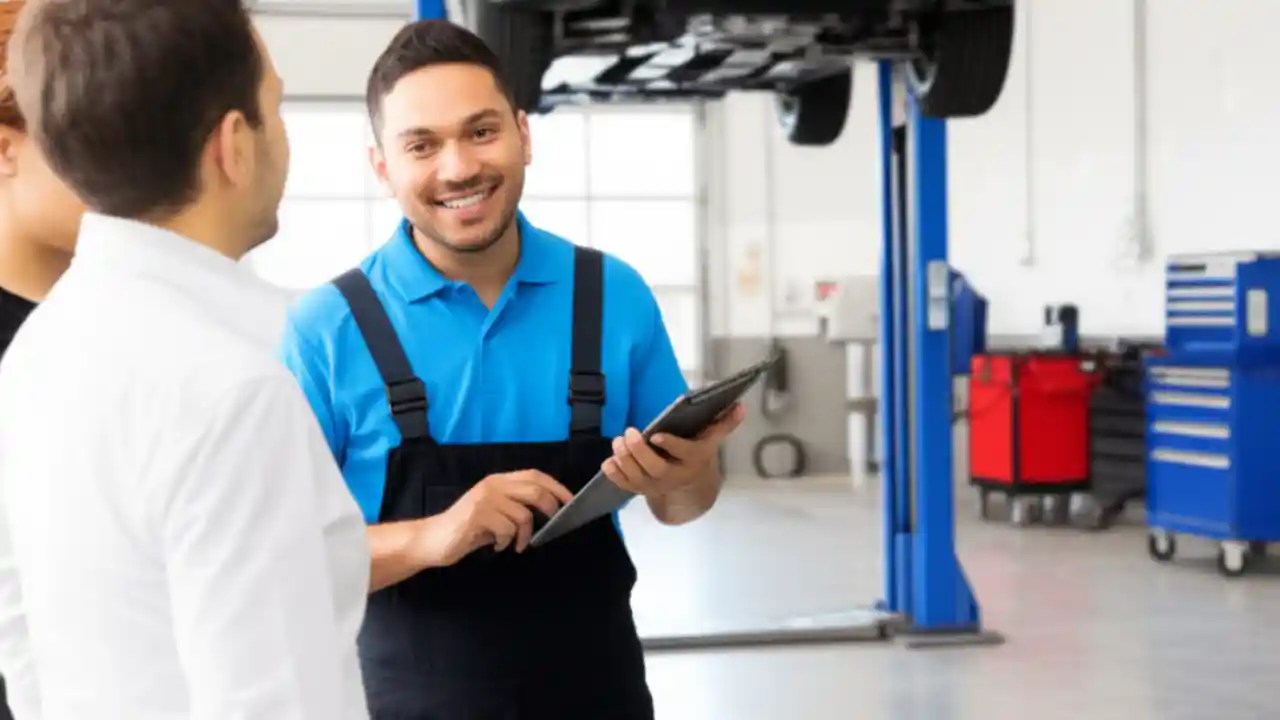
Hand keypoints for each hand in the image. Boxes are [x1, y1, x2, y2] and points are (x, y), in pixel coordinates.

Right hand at [414, 470, 572, 565]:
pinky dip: (506, 542)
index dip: (556, 487)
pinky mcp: (477, 515)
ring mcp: (484, 499)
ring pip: (523, 515)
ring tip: (516, 545)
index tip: (570, 502)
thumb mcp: (494, 512)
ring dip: (525, 536)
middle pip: (535, 491)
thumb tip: (550, 510)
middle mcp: (492, 485)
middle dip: (550, 509)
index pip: (535, 475)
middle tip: (551, 526)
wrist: (433, 539)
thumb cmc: (467, 528)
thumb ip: (516, 506)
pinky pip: (507, 529)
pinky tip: (496, 546)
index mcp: (498, 481)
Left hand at [602, 403, 746, 497]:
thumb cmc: (698, 452)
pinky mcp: (642, 489)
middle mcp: (674, 476)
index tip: (656, 435)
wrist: (691, 484)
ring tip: (618, 441)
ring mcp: (657, 486)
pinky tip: (609, 461)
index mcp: (693, 460)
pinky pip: (627, 486)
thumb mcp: (712, 438)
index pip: (683, 454)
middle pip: (656, 469)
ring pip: (638, 478)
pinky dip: (616, 475)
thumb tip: (741, 406)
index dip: (670, 446)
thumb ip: (725, 423)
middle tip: (628, 433)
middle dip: (639, 452)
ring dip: (625, 460)